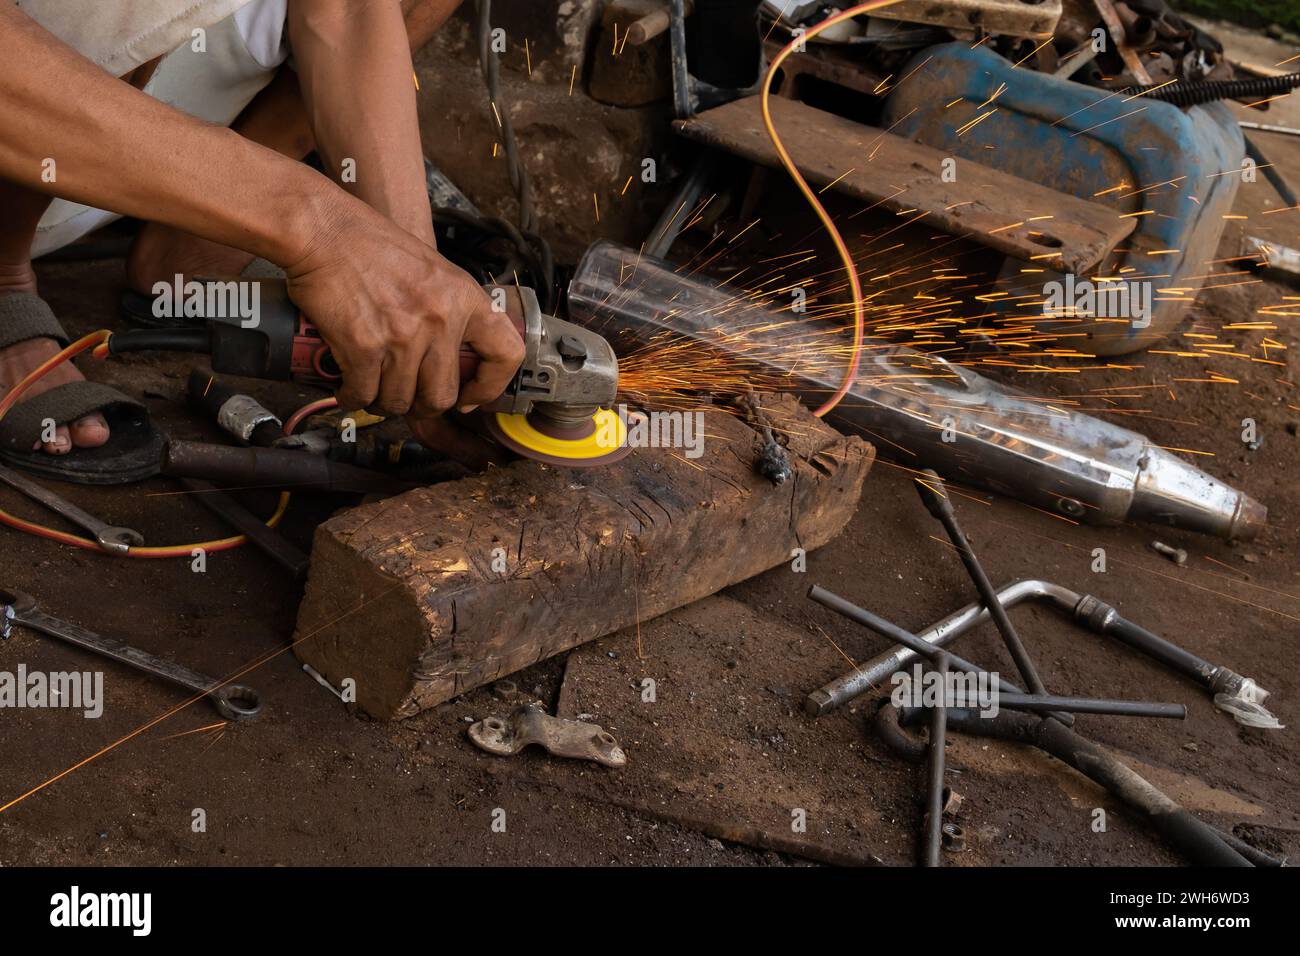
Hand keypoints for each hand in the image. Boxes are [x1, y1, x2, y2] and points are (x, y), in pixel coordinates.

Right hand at [284, 199, 523, 424]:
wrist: (323, 230)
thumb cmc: (371, 245)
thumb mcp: (432, 270)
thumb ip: (450, 308)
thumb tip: (456, 355)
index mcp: (464, 298)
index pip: (506, 354)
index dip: (490, 387)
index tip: (472, 397)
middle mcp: (440, 319)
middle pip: (442, 396)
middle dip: (422, 406)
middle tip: (409, 399)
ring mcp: (403, 336)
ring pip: (400, 402)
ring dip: (384, 404)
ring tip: (373, 391)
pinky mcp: (364, 346)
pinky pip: (364, 394)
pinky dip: (353, 398)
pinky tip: (349, 389)